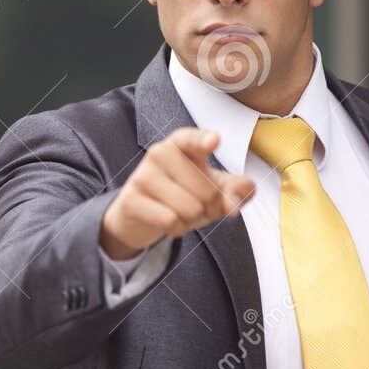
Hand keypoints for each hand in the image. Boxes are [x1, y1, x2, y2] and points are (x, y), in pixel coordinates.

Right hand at [100, 128, 254, 258]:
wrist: (142, 213)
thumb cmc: (184, 193)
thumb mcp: (215, 187)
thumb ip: (237, 190)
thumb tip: (234, 205)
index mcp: (182, 143)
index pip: (192, 139)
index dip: (203, 140)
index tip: (214, 141)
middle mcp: (160, 153)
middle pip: (207, 192)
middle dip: (210, 209)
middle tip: (198, 206)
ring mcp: (142, 175)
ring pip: (189, 209)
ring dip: (192, 220)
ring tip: (180, 212)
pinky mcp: (131, 199)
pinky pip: (169, 221)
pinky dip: (176, 229)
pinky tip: (168, 222)